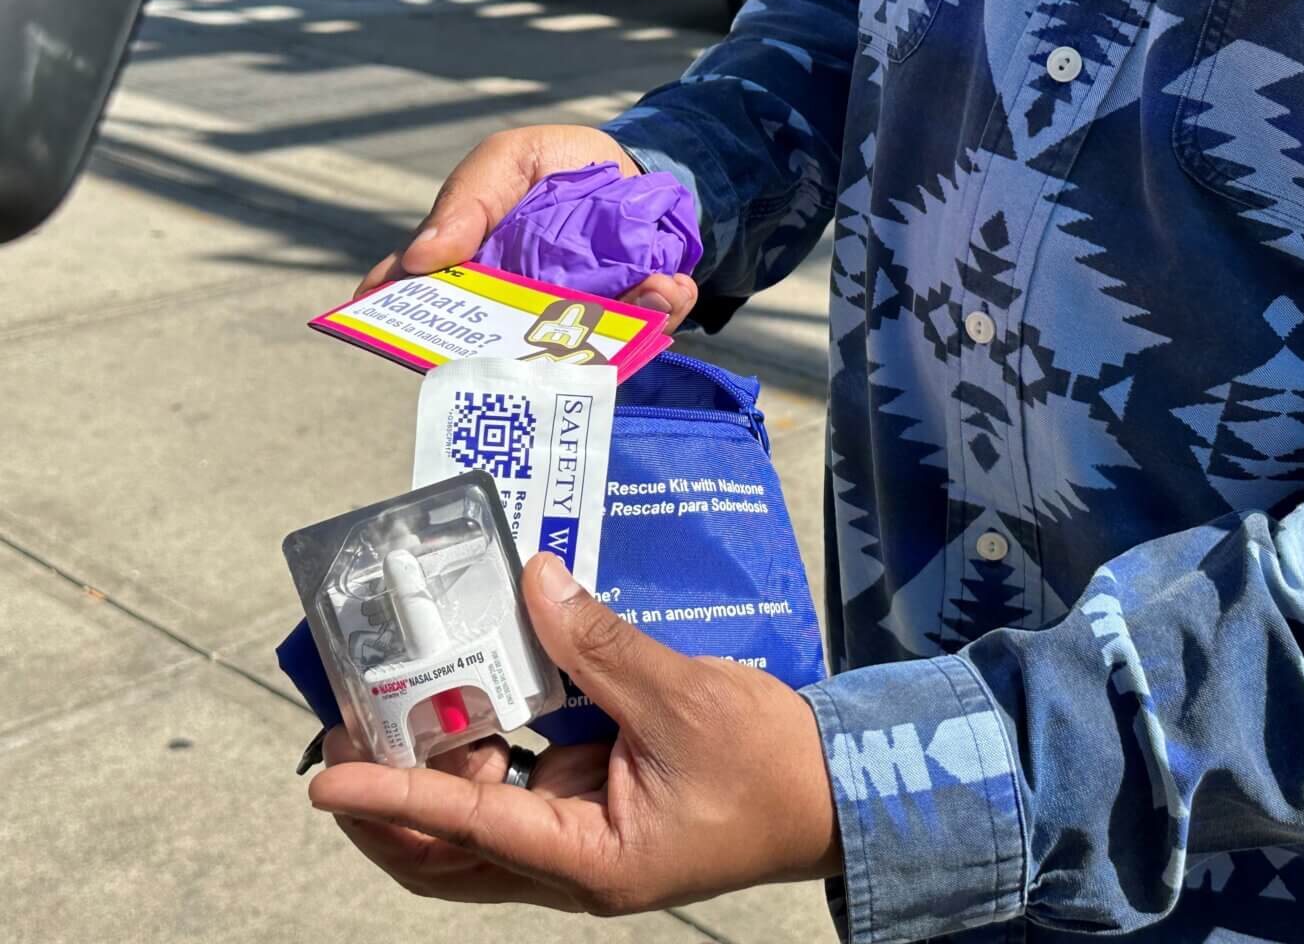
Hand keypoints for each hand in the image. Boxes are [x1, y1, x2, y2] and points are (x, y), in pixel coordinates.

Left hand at [308, 555, 842, 912]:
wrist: (833, 791)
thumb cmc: (769, 763)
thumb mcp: (682, 696)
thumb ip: (600, 645)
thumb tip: (536, 583)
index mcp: (590, 860)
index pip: (467, 827)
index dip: (392, 799)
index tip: (325, 781)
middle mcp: (571, 864)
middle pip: (446, 852)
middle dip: (387, 802)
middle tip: (345, 737)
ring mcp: (580, 840)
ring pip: (475, 824)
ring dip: (437, 769)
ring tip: (409, 703)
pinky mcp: (594, 810)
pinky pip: (519, 788)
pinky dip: (490, 747)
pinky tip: (479, 695)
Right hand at [358, 124, 697, 330]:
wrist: (636, 164)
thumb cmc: (556, 164)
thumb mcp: (505, 160)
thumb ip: (467, 201)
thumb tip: (417, 258)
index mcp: (477, 276)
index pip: (435, 316)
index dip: (414, 338)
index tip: (414, 348)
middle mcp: (524, 314)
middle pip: (511, 355)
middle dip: (531, 352)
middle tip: (553, 331)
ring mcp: (579, 324)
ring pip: (584, 354)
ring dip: (614, 332)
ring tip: (648, 291)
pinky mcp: (631, 323)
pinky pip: (644, 333)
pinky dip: (661, 308)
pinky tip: (669, 285)